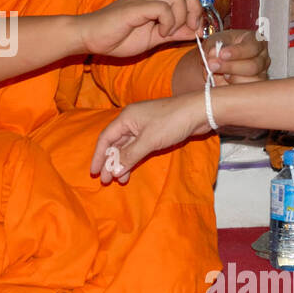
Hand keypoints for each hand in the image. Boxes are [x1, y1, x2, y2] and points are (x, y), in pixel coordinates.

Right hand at [77, 0, 200, 58]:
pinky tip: (159, 33)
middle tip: (187, 28)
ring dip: (180, 17)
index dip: (195, 8)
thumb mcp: (153, 38)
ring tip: (167, 32)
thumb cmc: (116, 37)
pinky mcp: (135, 6)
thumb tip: (196, 31)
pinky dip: (168, 22)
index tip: (194, 29)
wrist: (89, 37)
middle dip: (194, 9)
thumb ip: (174, 33)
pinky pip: (162, 8)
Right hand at [90, 94, 210, 183]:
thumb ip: (130, 156)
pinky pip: (138, 147)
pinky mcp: (155, 132)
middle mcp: (132, 121)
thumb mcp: (148, 141)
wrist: (199, 112)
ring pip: (127, 146)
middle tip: (106, 180)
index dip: (98, 156)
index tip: (94, 172)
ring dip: (122, 162)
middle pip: (115, 143)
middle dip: (110, 162)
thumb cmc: (172, 122)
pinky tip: (131, 169)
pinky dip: (133, 158)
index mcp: (126, 118)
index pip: (106, 138)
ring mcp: (144, 126)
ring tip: (120, 179)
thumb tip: (113, 171)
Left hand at [200, 29, 269, 85]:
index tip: (221, 54)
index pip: (251, 47)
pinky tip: (224, 82)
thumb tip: (213, 54)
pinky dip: (233, 89)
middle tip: (212, 66)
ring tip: (218, 74)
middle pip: (253, 66)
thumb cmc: (222, 47)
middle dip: (230, 67)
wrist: (220, 60)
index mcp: (256, 42)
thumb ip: (213, 46)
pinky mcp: (255, 87)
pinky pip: (247, 92)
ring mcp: (262, 75)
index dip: (237, 52)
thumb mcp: (215, 40)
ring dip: (232, 79)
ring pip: (251, 81)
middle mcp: (262, 59)